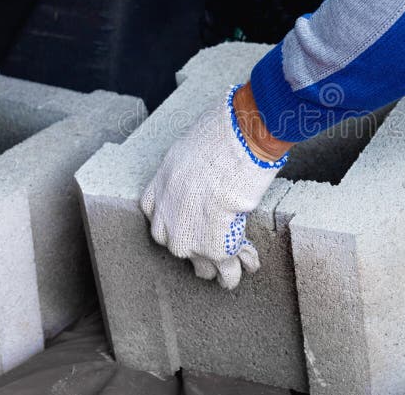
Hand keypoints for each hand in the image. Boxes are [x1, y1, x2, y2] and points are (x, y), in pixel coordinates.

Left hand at [140, 84, 290, 288]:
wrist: (231, 150)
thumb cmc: (219, 135)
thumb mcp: (194, 144)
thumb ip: (196, 161)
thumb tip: (212, 157)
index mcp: (159, 187)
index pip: (155, 216)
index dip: (172, 222)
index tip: (184, 223)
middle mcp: (166, 217)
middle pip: (175, 245)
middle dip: (195, 246)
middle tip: (214, 243)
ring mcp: (186, 238)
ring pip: (200, 265)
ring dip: (218, 266)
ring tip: (231, 267)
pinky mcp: (214, 250)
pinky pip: (227, 269)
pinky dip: (239, 269)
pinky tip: (249, 265)